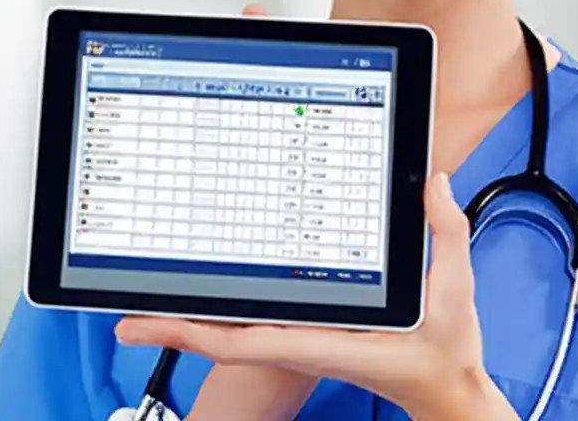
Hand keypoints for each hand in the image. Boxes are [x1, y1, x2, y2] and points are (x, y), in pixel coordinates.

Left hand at [116, 0, 513, 417]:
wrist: (444, 391)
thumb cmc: (444, 355)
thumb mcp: (454, 296)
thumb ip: (444, 236)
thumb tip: (431, 185)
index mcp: (322, 343)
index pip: (244, 339)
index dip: (192, 329)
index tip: (150, 318)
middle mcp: (300, 343)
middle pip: (222, 338)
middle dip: (171, 328)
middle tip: (123, 318)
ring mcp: (299, 340)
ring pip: (233, 333)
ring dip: (190, 320)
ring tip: (145, 305)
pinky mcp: (305, 332)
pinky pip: (252, 325)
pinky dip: (222, 314)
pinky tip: (204, 295)